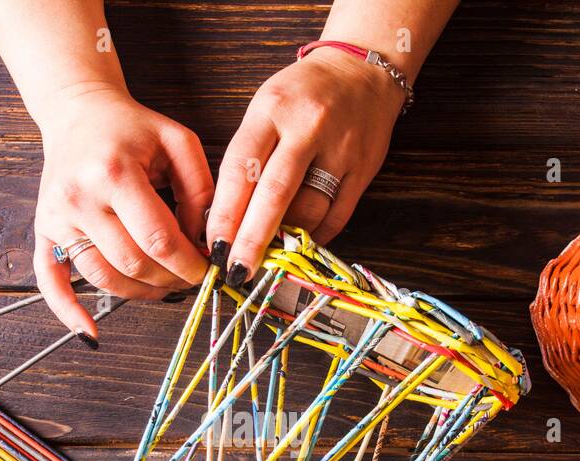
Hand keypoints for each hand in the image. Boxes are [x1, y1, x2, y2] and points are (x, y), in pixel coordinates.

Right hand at [33, 85, 212, 339]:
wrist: (78, 111)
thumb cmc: (133, 128)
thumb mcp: (179, 143)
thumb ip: (201, 191)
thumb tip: (207, 245)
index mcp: (114, 172)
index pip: (158, 238)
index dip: (188, 263)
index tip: (207, 269)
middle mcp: (78, 197)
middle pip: (132, 262)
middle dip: (169, 279)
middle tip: (189, 278)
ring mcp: (56, 216)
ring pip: (102, 277)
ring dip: (139, 293)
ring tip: (163, 287)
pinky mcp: (43, 228)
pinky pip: (50, 279)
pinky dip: (68, 311)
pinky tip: (90, 333)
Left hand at [206, 48, 404, 285]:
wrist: (362, 70)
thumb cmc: (302, 94)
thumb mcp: (265, 108)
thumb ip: (249, 157)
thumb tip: (228, 218)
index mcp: (272, 109)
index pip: (241, 169)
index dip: (225, 214)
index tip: (215, 246)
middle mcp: (308, 126)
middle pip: (275, 194)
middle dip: (252, 239)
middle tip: (237, 271)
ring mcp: (341, 148)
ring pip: (308, 211)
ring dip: (284, 241)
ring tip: (267, 258)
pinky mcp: (364, 169)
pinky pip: (337, 217)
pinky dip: (316, 237)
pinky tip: (300, 246)